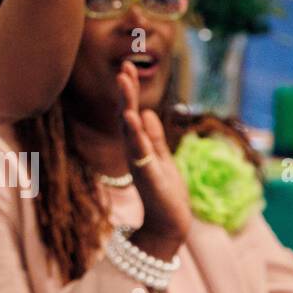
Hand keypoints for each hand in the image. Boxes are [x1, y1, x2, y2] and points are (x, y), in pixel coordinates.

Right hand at [117, 61, 191, 259]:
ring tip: (124, 82)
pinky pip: (140, 151)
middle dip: (126, 92)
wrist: (170, 224)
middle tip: (123, 67)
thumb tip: (149, 112)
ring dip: (127, 104)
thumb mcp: (163, 159)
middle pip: (127, 116)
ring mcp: (139, 162)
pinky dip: (135, 133)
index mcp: (139, 146)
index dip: (130, 92)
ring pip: (130, 128)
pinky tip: (133, 117)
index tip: (127, 68)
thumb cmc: (166, 193)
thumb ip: (155, 138)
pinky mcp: (148, 175)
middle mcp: (134, 151)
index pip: (132, 113)